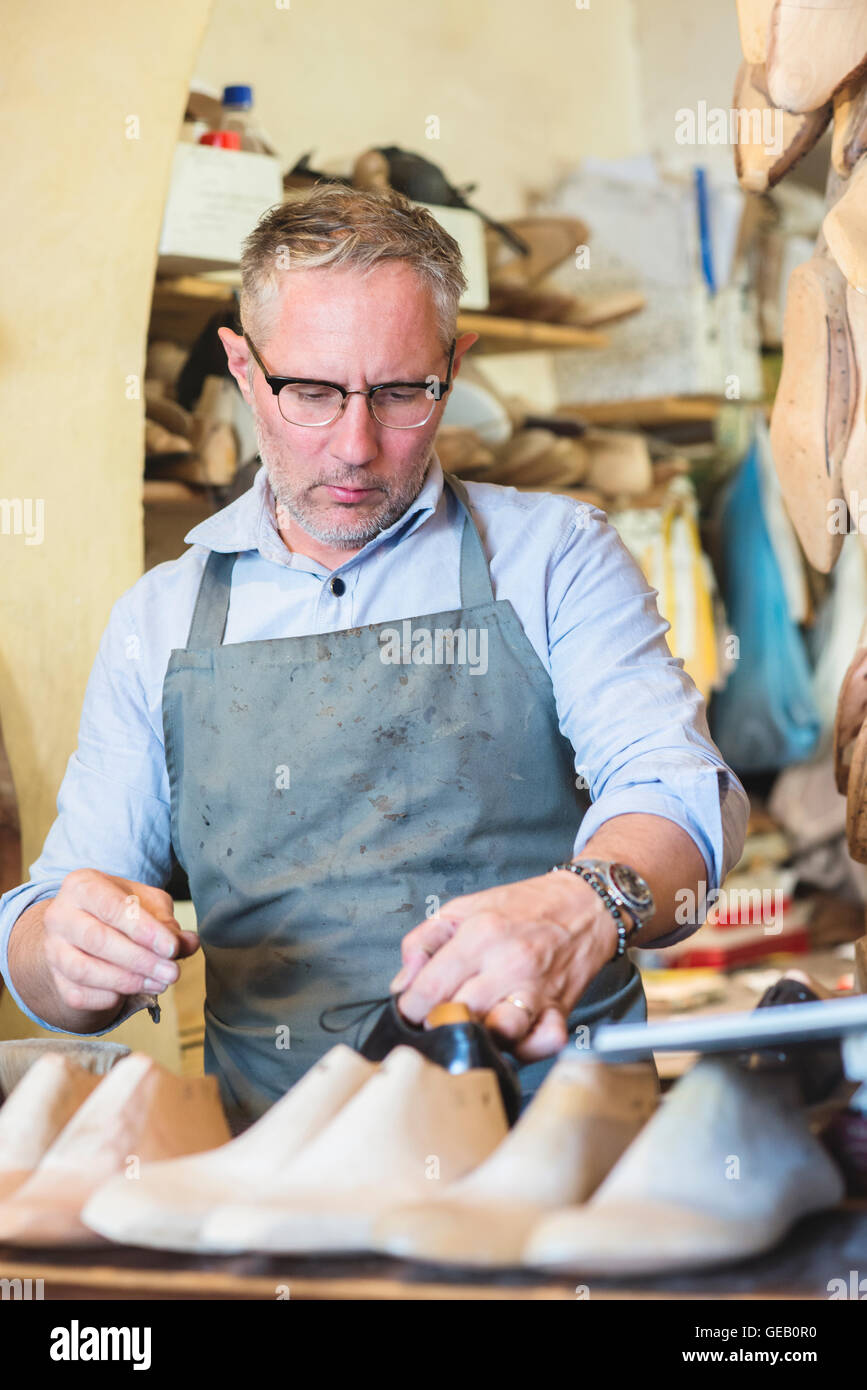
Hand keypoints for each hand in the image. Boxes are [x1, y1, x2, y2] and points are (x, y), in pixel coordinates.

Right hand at [41, 869, 198, 1017]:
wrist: (84, 928)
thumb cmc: (120, 910)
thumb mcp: (147, 905)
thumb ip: (168, 923)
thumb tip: (189, 943)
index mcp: (83, 885)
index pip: (112, 906)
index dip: (143, 929)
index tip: (171, 948)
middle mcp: (60, 915)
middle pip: (97, 939)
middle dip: (140, 960)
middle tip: (171, 973)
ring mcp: (53, 948)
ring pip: (84, 970)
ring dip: (127, 981)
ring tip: (159, 983)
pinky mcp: (55, 978)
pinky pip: (77, 994)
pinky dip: (106, 997)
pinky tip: (131, 992)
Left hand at [390, 871, 617, 1060]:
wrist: (585, 904)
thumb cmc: (524, 907)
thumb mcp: (463, 907)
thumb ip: (423, 941)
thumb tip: (403, 983)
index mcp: (480, 935)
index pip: (428, 990)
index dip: (410, 1008)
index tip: (411, 1010)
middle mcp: (509, 964)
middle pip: (457, 1016)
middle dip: (438, 1023)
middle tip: (438, 1017)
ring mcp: (537, 990)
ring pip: (498, 1035)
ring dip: (480, 1038)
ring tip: (474, 1026)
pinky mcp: (560, 1009)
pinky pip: (542, 1045)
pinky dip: (525, 1049)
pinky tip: (512, 1036)